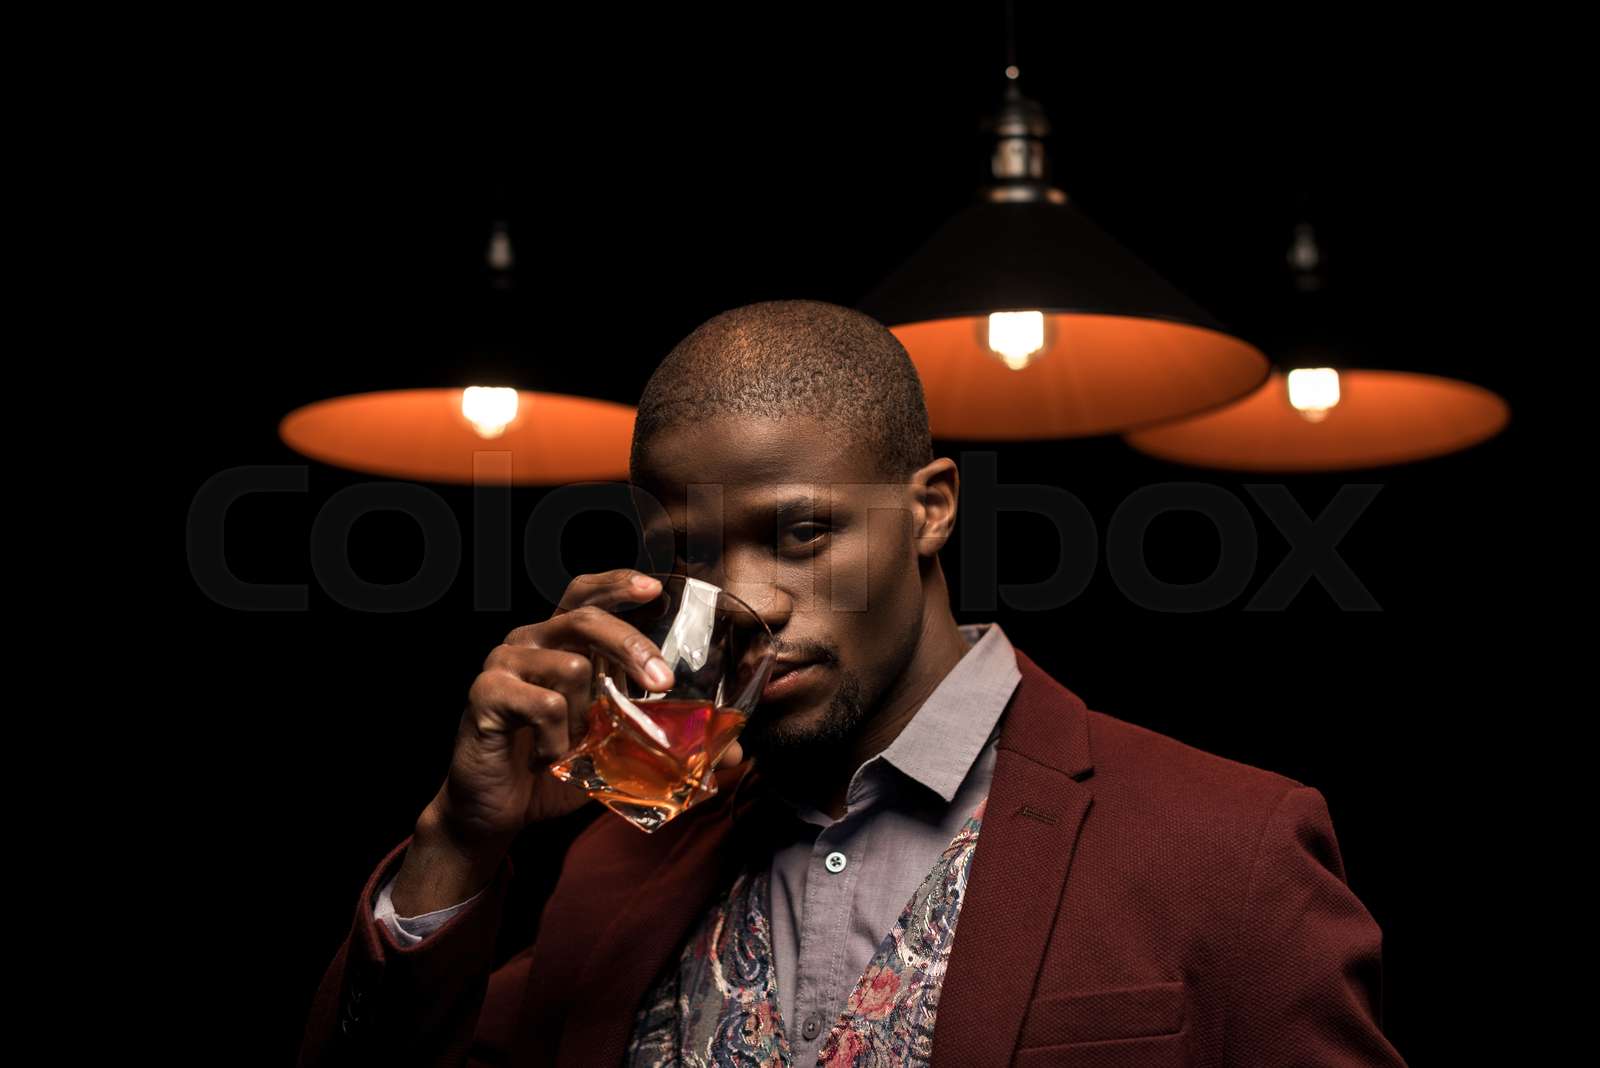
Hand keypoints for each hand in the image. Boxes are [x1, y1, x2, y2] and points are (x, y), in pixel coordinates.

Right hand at [426, 568, 746, 850]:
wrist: (496, 813)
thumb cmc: (556, 771)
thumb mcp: (621, 755)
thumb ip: (670, 745)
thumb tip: (738, 752)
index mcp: (560, 642)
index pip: (586, 594)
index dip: (617, 583)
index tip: (654, 587)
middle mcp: (529, 641)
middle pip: (586, 618)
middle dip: (632, 645)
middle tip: (663, 682)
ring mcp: (503, 664)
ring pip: (569, 665)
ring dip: (585, 715)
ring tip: (572, 743)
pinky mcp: (485, 694)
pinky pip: (542, 703)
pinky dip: (556, 739)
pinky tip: (546, 757)